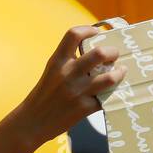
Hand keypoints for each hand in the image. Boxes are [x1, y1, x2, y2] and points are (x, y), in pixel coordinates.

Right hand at [13, 25, 125, 144]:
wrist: (32, 122)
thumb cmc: (43, 96)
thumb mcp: (51, 71)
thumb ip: (68, 60)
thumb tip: (93, 53)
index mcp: (58, 61)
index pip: (74, 35)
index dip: (89, 30)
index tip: (97, 32)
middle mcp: (68, 73)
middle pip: (100, 53)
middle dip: (113, 52)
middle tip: (115, 55)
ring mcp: (77, 91)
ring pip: (110, 77)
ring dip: (119, 73)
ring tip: (120, 72)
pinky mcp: (84, 108)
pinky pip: (106, 98)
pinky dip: (111, 95)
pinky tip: (112, 92)